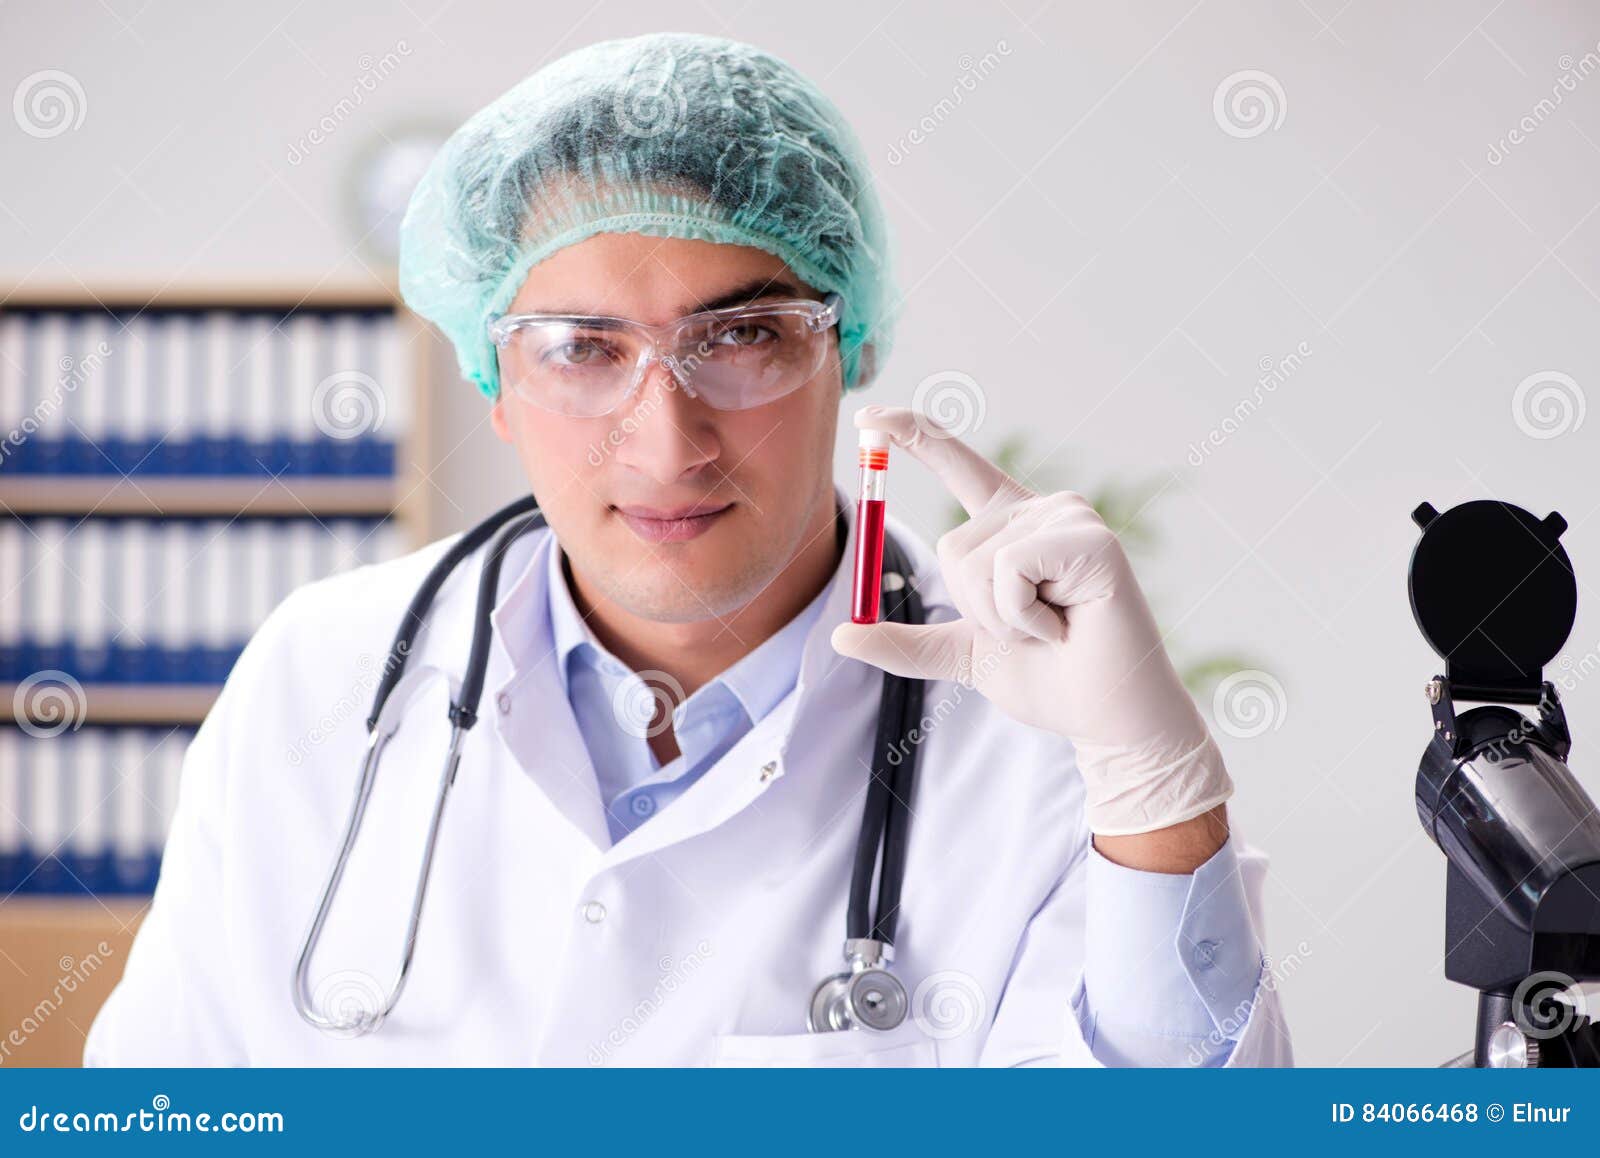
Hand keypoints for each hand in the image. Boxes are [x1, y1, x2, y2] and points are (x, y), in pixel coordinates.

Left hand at [831, 406, 1232, 836]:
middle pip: (951, 544)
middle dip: (975, 608)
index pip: (956, 466)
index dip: (912, 435)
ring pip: (975, 560)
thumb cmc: (1048, 680)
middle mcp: (1040, 510)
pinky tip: (1064, 627)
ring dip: (1002, 618)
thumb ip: (904, 642)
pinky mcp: (1089, 538)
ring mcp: (1069, 518)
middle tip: (1031, 631)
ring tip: (1052, 629)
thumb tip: (841, 636)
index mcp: (1010, 527)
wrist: (1105, 717)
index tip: (868, 416)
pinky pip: (1009, 569)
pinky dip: (1022, 614)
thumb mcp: (961, 655)